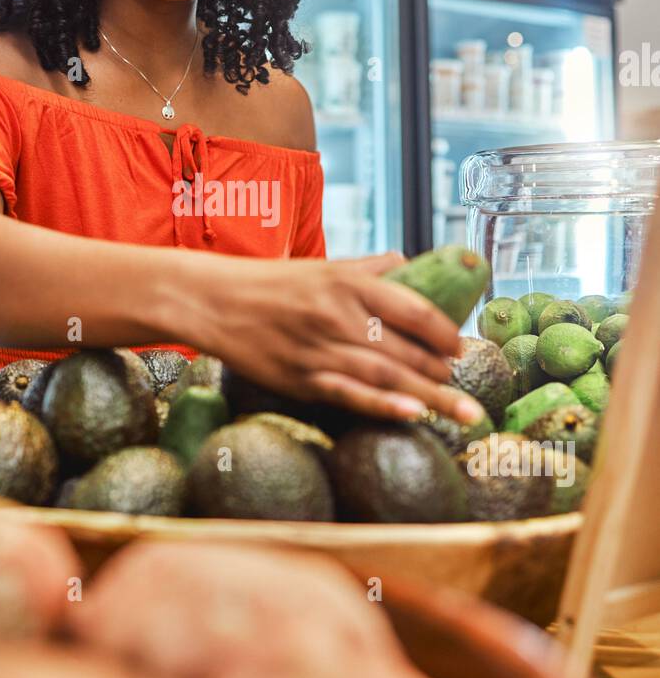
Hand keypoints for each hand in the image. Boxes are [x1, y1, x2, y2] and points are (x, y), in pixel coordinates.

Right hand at [198, 251, 484, 425]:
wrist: (212, 300)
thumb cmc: (271, 283)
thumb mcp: (323, 265)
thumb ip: (369, 267)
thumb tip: (409, 263)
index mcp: (348, 282)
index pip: (414, 308)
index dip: (445, 331)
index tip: (461, 346)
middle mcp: (338, 313)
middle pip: (406, 348)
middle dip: (443, 370)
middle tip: (464, 384)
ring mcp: (319, 348)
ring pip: (386, 375)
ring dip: (430, 394)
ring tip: (461, 409)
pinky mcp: (300, 377)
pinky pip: (349, 394)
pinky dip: (383, 405)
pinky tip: (412, 414)